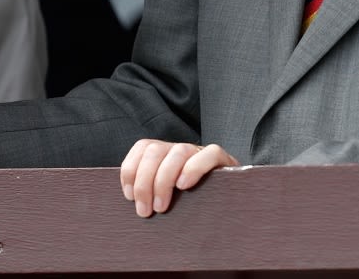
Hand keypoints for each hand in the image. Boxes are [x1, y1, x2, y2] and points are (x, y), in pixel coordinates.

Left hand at [118, 139, 238, 216]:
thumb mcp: (164, 199)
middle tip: (145, 211)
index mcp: (164, 155)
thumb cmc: (190, 207)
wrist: (229, 208)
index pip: (143, 147)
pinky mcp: (222, 160)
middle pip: (155, 151)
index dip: (131, 169)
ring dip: (163, 181)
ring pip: (177, 153)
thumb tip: (129, 201)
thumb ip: (148, 194)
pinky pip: (209, 154)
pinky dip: (194, 168)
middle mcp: (180, 150)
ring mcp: (201, 153)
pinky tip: (184, 186)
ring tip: (161, 207)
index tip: (129, 196)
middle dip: (144, 182)